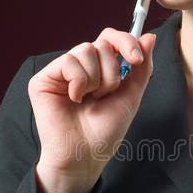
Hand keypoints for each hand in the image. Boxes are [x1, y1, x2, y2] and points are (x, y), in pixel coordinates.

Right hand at [28, 29, 155, 192]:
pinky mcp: (43, 79)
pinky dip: (78, 81)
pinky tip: (75, 99)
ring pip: (85, 50)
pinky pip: (68, 61)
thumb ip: (141, 67)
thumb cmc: (105, 132)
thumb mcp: (130, 96)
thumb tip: (149, 37)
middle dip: (111, 71)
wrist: (85, 155)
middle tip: (104, 95)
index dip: (126, 41)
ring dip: (96, 79)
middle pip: (101, 43)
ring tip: (89, 100)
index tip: (136, 59)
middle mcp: (80, 67)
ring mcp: (61, 72)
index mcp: (99, 69)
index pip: (111, 38)